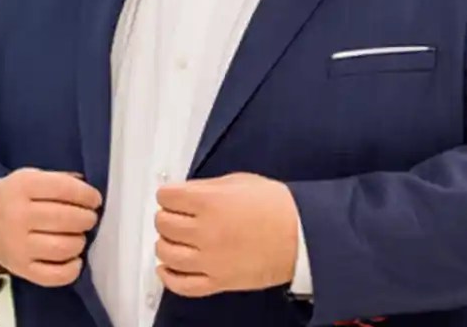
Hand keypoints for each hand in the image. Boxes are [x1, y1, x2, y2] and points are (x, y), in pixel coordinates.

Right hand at [0, 168, 102, 287]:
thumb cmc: (15, 198)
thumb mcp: (30, 177)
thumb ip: (60, 179)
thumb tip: (89, 192)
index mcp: (21, 188)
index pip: (62, 189)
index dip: (86, 194)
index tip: (94, 199)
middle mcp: (17, 216)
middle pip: (66, 219)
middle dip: (87, 218)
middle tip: (89, 218)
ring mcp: (18, 246)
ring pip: (64, 247)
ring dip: (80, 241)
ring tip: (78, 235)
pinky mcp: (21, 269)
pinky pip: (56, 275)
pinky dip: (72, 269)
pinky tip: (74, 258)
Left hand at [154, 173, 299, 297]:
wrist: (303, 236)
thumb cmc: (278, 208)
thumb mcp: (239, 182)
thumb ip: (206, 187)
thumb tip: (184, 192)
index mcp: (209, 202)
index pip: (166, 197)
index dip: (168, 194)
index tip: (171, 196)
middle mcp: (206, 231)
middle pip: (163, 224)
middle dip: (167, 216)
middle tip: (175, 215)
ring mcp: (211, 259)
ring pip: (166, 253)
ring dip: (165, 243)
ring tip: (174, 238)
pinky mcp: (219, 281)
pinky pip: (182, 284)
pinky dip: (169, 276)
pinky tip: (167, 267)